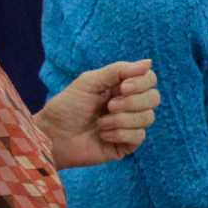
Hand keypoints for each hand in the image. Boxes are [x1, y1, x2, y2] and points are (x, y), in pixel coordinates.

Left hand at [38, 60, 158, 169]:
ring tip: (101, 123)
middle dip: (132, 102)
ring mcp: (129, 125)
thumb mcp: (89, 82)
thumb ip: (119, 70)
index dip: (142, 83)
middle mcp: (129, 105)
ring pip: (148, 118)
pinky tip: (103, 135)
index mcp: (122, 87)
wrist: (52, 135)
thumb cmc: (66, 107)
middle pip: (154, 98)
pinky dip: (119, 134)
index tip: (123, 87)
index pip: (150, 80)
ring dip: (121, 120)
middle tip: (109, 106)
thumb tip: (149, 62)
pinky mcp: (126, 145)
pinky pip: (139, 136)